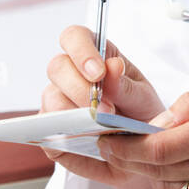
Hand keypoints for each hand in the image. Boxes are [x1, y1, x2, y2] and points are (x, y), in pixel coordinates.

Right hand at [40, 24, 165, 188]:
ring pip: (50, 97)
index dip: (82, 50)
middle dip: (80, 88)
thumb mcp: (143, 100)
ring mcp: (58, 101)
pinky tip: (82, 141)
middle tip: (105, 110)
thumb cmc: (141, 115)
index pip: (75, 37)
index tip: (98, 73)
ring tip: (100, 129)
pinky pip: (45, 130)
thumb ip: (127, 86)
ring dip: (73, 113)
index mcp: (95, 56)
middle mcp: (71, 74)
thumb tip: (111, 67)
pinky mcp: (50, 130)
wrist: (139, 151)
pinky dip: (62, 136)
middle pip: (57, 66)